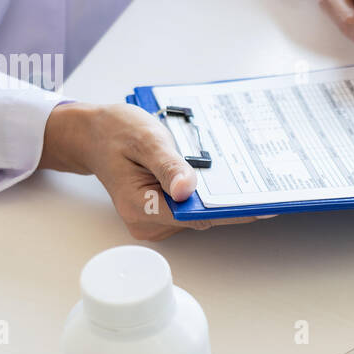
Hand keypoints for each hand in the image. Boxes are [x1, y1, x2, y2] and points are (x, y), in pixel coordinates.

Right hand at [39, 102, 262, 239]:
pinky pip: (190, 207)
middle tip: (258, 182)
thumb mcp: (145, 139)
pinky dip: (204, 194)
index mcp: (141, 206)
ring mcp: (154, 220)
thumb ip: (168, 165)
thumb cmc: (115, 132)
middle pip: (200, 217)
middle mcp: (147, 221)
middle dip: (226, 200)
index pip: (196, 216)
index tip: (259, 206)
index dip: (229, 212)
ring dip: (216, 196)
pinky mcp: (161, 213)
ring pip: (198, 213)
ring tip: (234, 174)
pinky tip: (214, 177)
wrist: (93, 134)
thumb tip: (187, 189)